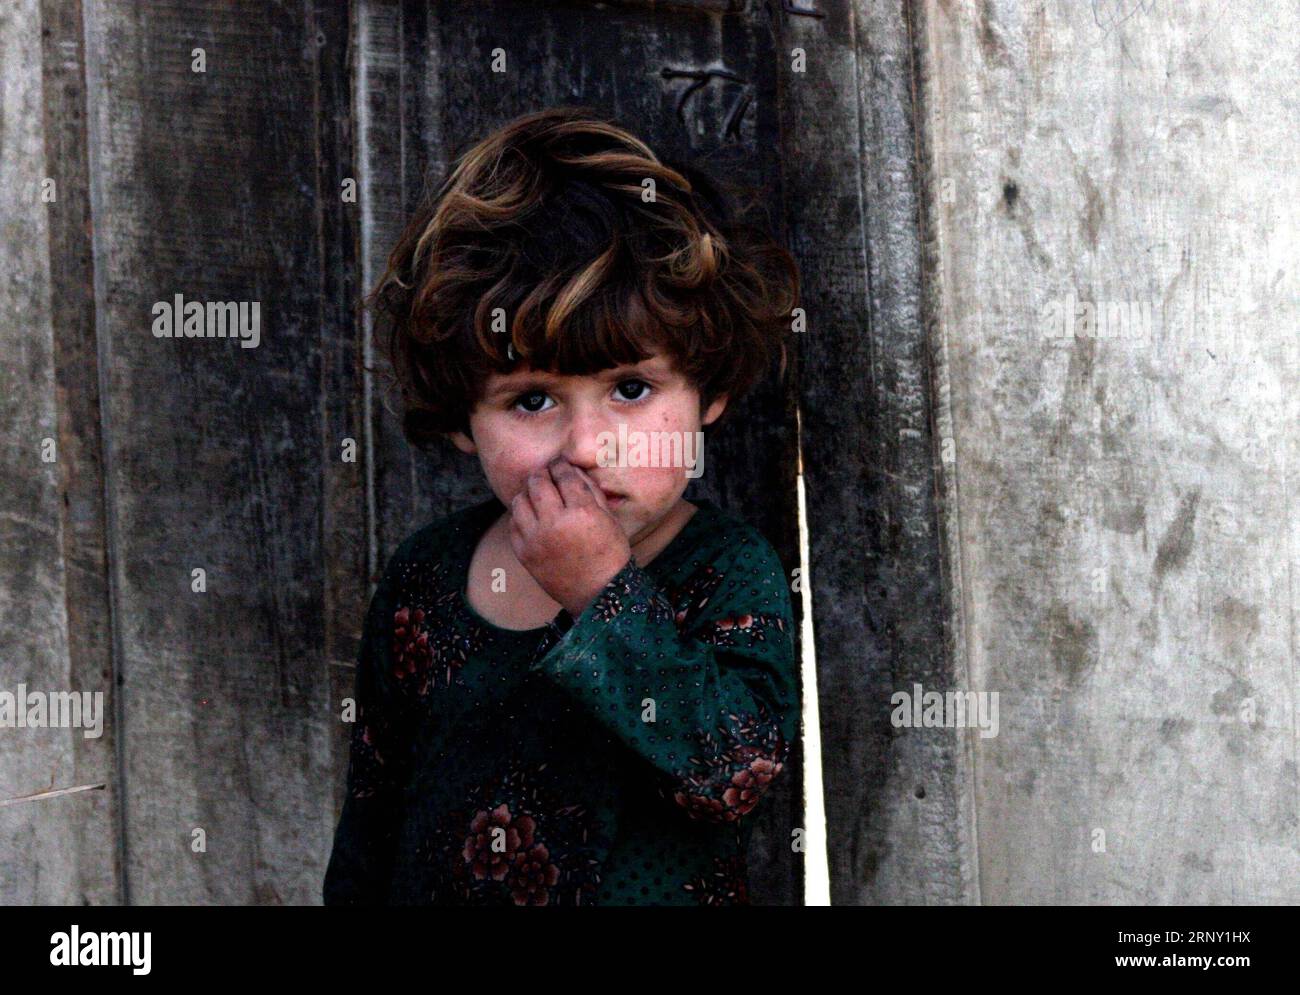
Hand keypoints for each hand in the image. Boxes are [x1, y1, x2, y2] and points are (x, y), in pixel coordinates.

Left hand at [508, 456, 631, 616]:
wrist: (599, 594)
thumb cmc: (610, 554)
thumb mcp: (609, 518)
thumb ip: (590, 490)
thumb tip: (571, 469)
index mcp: (581, 512)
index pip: (563, 475)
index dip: (560, 465)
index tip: (560, 464)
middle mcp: (555, 523)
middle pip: (537, 483)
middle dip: (541, 474)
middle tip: (545, 474)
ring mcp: (536, 540)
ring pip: (519, 501)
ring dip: (527, 493)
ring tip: (536, 494)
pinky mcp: (524, 555)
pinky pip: (513, 524)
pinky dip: (520, 515)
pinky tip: (531, 516)